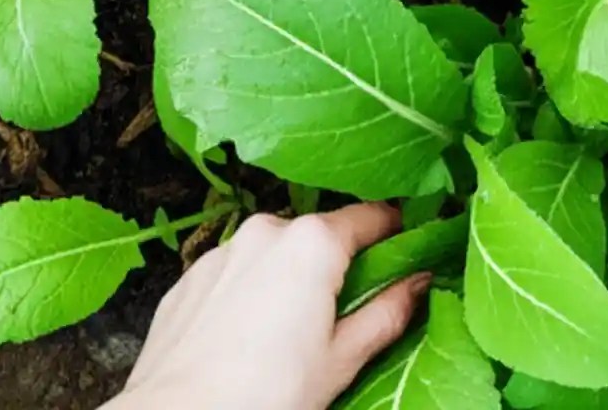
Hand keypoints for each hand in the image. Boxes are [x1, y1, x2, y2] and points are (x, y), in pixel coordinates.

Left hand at [102, 204, 431, 409]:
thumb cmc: (263, 396)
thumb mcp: (344, 358)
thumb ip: (388, 312)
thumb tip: (418, 285)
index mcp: (313, 243)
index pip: (373, 216)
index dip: (396, 233)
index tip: (408, 253)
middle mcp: (266, 232)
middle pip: (321, 235)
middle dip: (338, 265)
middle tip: (348, 311)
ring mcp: (223, 252)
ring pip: (275, 254)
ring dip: (291, 279)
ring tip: (293, 333)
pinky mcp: (190, 278)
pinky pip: (236, 273)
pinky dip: (251, 293)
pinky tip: (251, 337)